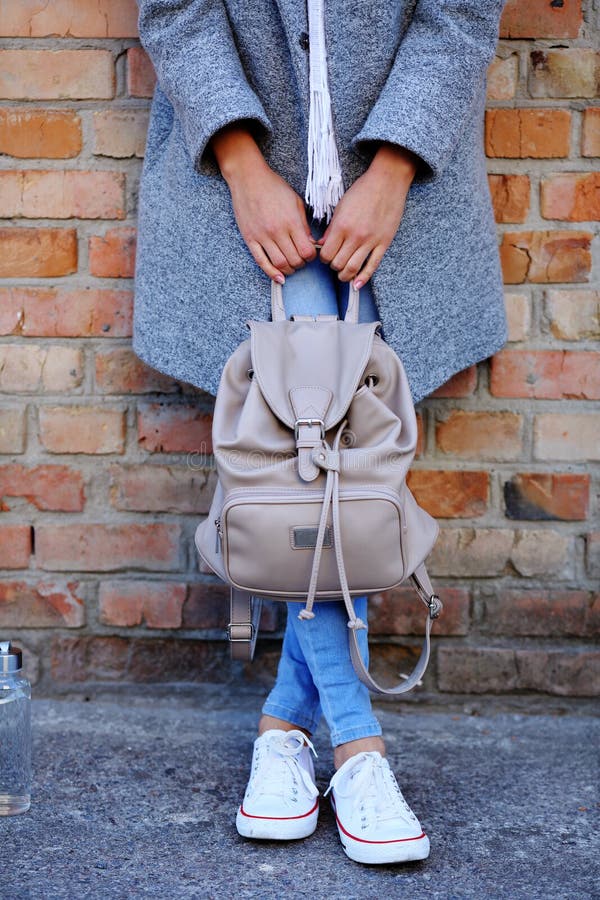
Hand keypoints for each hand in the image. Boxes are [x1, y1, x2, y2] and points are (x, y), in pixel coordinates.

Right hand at [210, 124, 317, 282]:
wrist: (248, 178)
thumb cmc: (274, 187)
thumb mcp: (295, 201)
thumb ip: (303, 224)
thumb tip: (310, 244)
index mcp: (291, 221)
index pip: (307, 251)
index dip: (312, 256)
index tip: (311, 254)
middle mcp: (277, 231)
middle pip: (294, 260)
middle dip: (301, 264)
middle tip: (302, 260)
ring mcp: (262, 236)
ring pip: (279, 264)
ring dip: (289, 270)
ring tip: (292, 266)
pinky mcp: (250, 239)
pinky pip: (261, 262)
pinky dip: (272, 273)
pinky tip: (279, 278)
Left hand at [316, 144, 418, 287]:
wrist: (387, 181)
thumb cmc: (363, 191)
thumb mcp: (341, 207)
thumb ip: (331, 228)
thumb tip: (322, 245)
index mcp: (342, 226)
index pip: (327, 254)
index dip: (323, 258)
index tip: (326, 256)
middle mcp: (355, 236)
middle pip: (338, 264)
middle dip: (333, 266)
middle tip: (334, 263)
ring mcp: (371, 241)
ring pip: (353, 269)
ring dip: (345, 276)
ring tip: (343, 274)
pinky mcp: (384, 243)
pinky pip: (372, 266)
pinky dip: (363, 278)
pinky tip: (357, 284)